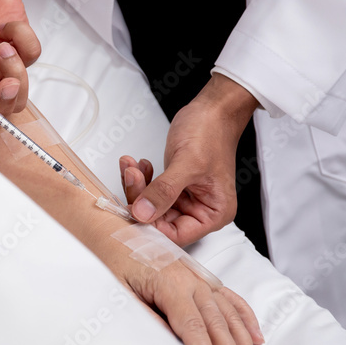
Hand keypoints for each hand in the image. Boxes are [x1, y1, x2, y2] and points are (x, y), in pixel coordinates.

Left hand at [91, 220, 263, 344]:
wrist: (111, 233)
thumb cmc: (111, 260)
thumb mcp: (119, 291)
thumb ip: (144, 317)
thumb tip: (166, 344)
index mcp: (170, 282)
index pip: (192, 326)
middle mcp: (190, 279)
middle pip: (216, 323)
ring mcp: (198, 277)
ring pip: (228, 313)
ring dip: (243, 342)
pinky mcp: (200, 277)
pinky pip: (229, 297)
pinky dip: (244, 317)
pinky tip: (255, 336)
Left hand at [121, 74, 258, 245]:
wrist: (212, 109)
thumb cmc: (211, 131)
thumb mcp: (187, 163)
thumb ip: (164, 191)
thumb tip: (142, 214)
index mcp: (213, 213)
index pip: (176, 235)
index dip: (151, 225)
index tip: (133, 208)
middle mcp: (200, 210)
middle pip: (160, 221)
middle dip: (140, 200)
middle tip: (131, 177)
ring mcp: (186, 198)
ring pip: (151, 206)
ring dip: (137, 187)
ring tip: (132, 167)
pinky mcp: (173, 186)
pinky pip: (150, 191)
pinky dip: (141, 179)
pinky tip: (138, 165)